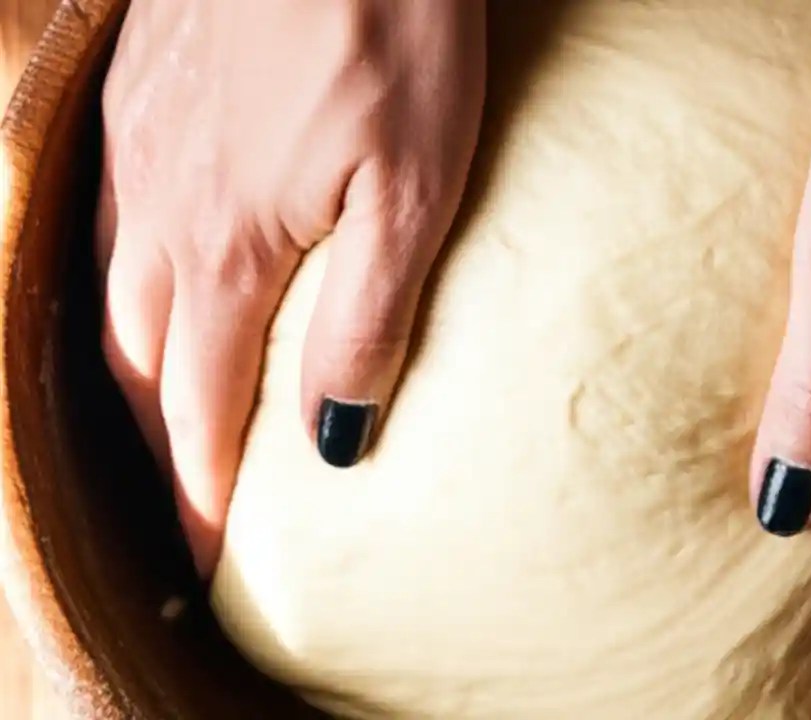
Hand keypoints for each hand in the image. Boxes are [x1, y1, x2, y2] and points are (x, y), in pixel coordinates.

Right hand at [96, 0, 484, 576]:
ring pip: (112, 296)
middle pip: (140, 367)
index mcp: (229, 251)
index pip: (202, 408)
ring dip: (134, 374)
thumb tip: (336, 441)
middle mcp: (161, 212)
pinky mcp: (139, 95)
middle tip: (185, 509)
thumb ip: (366, 318)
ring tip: (163, 421)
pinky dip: (123, 283)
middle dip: (162, 450)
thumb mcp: (415, 190)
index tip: (210, 557)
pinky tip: (149, 285)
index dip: (205, 493)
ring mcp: (138, 148)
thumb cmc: (392, 30)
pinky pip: (109, 220)